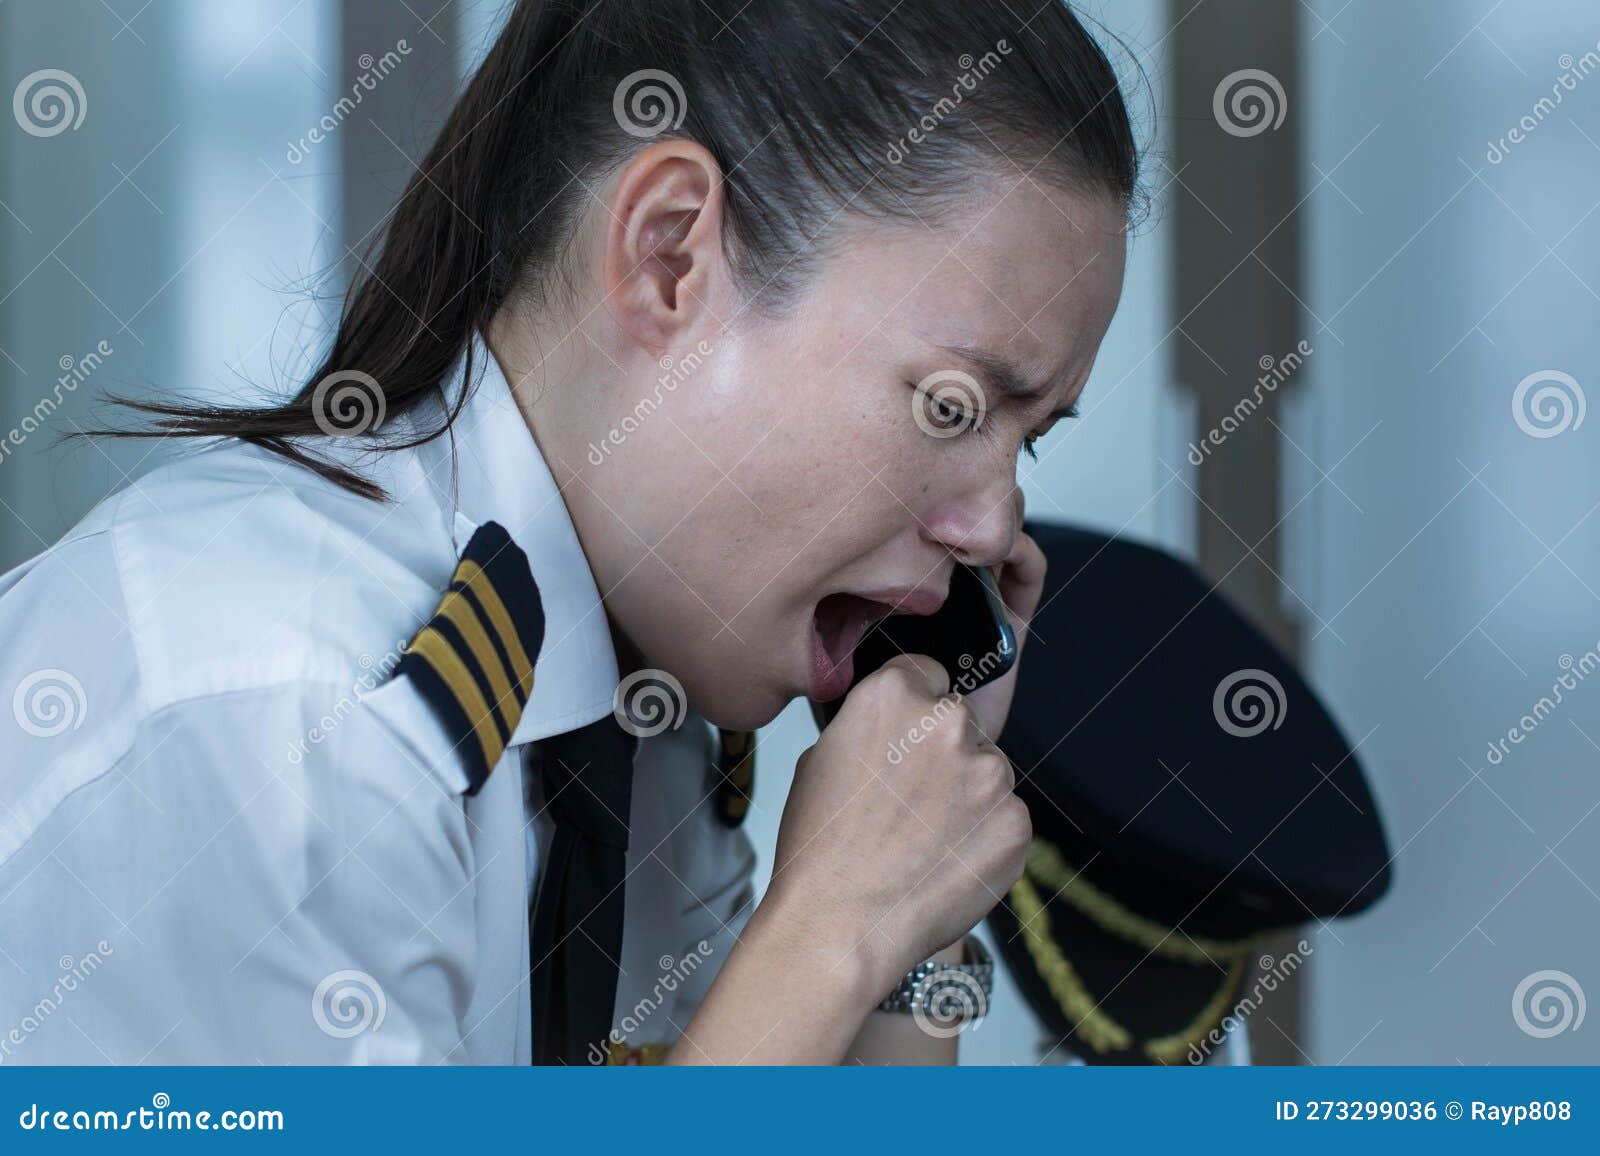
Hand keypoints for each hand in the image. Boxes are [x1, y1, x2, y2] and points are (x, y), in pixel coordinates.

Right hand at [761, 653, 1031, 1002]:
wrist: (840, 926)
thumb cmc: (820, 850)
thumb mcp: (821, 757)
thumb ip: (872, 726)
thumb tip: (898, 728)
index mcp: (893, 695)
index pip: (927, 672)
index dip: (914, 706)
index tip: (906, 736)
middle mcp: (948, 723)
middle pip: (962, 721)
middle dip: (943, 752)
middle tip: (909, 800)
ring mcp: (989, 773)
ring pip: (986, 771)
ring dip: (966, 796)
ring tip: (922, 840)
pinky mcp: (1016, 821)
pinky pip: (1006, 817)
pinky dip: (984, 837)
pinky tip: (944, 862)